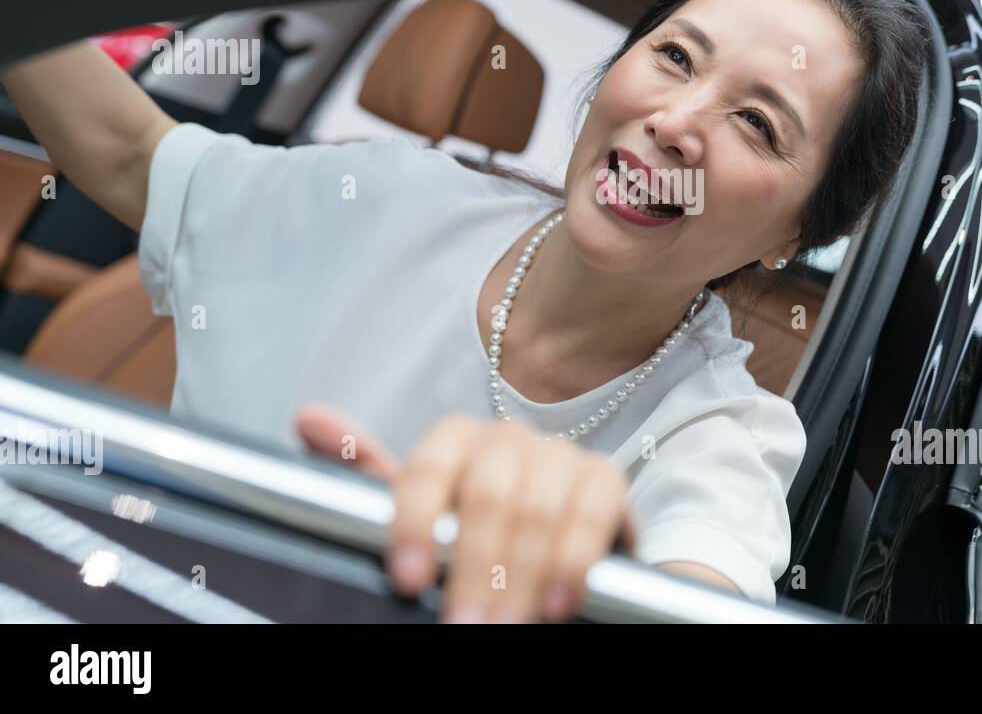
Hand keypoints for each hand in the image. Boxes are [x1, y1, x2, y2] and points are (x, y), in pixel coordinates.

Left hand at [296, 405, 636, 622]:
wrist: (554, 539)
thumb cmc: (478, 530)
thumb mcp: (423, 512)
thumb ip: (369, 478)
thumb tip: (311, 420)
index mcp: (457, 441)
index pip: (431, 464)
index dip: (417, 521)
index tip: (410, 578)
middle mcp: (509, 439)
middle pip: (489, 493)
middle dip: (475, 568)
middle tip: (463, 626)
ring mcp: (560, 456)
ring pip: (538, 507)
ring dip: (522, 576)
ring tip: (508, 626)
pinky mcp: (605, 479)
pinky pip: (593, 510)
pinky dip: (574, 559)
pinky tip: (558, 601)